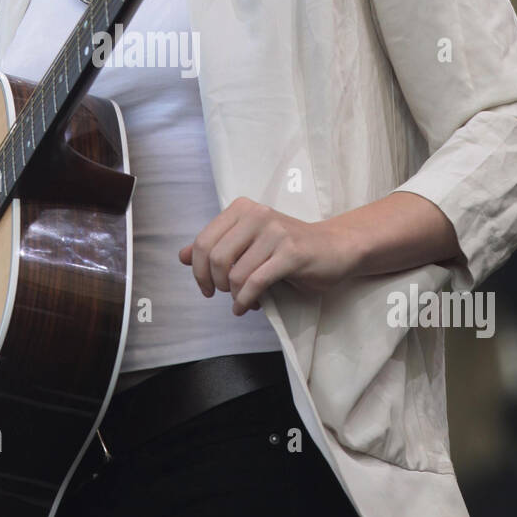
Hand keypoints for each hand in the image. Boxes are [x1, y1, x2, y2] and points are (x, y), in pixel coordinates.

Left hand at [178, 197, 361, 314]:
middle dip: (214, 283)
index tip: (206, 287)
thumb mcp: (249, 243)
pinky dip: (246, 300)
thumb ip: (217, 246)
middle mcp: (257, 215)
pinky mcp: (291, 253)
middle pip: (215, 257)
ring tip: (241, 301)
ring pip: (236, 273)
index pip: (203, 241)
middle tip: (223, 294)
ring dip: (234, 295)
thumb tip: (181, 256)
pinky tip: (246, 307)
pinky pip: (256, 282)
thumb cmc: (289, 248)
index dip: (198, 270)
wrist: (335, 248)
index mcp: (242, 209)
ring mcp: (275, 233)